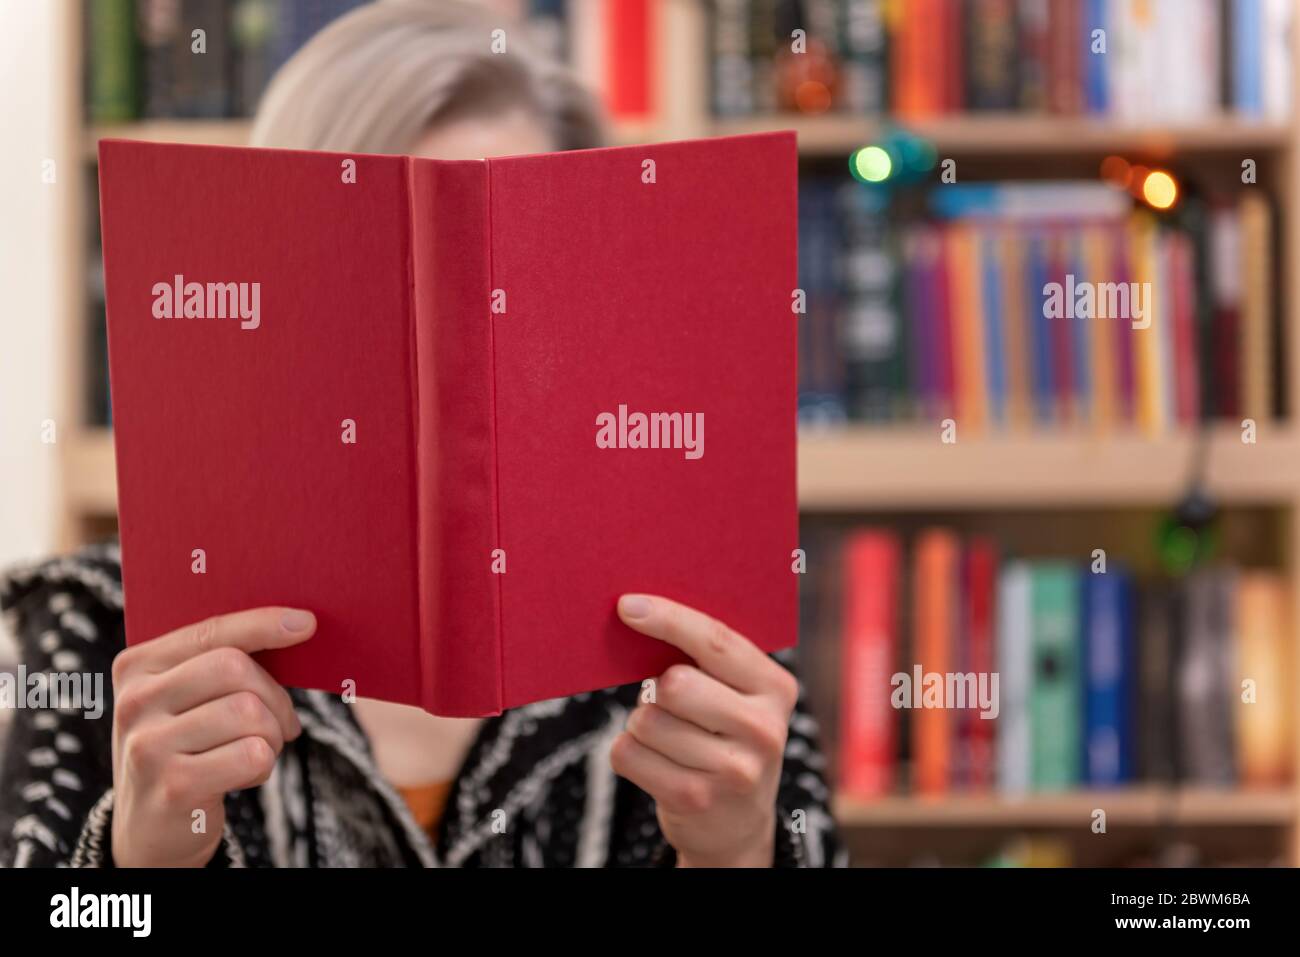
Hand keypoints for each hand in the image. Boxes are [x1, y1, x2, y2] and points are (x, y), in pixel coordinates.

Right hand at [109, 607, 314, 866]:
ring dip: (272, 735)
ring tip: (256, 750)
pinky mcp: (173, 786)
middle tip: (283, 724)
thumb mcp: (186, 700)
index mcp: (136, 666)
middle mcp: (135, 701)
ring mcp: (149, 745)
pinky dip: (264, 765)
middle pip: (235, 669)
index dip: (263, 624)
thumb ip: (220, 661)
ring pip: (249, 712)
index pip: (211, 631)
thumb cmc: (186, 748)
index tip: (306, 623)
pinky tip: (242, 775)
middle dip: (275, 697)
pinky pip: (253, 755)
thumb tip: (296, 626)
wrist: (150, 829)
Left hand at [610, 594, 797, 866]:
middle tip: (665, 702)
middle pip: (674, 684)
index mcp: (776, 688)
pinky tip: (654, 763)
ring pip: (646, 720)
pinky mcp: (694, 799)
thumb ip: (707, 659)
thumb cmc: (725, 736)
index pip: (716, 641)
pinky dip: (628, 752)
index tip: (627, 605)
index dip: (668, 619)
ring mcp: (733, 770)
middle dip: (654, 688)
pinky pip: (627, 753)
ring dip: (640, 723)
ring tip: (666, 738)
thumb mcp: (737, 696)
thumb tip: (638, 612)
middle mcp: (763, 730)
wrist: (736, 825)